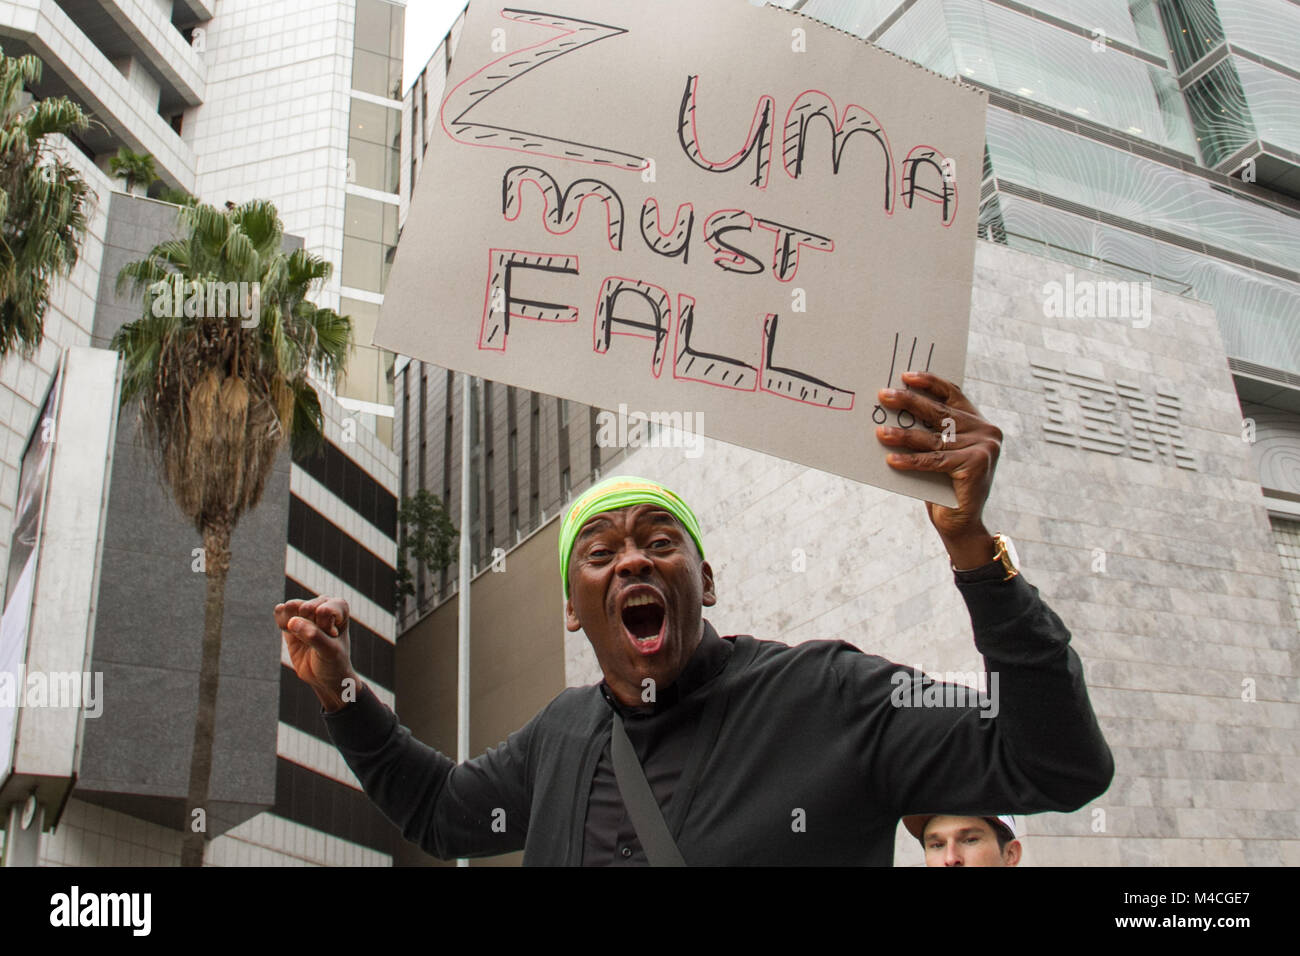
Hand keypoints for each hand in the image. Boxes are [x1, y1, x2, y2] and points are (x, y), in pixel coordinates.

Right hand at [274, 596, 361, 711]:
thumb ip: (314, 636)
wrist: (324, 677)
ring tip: (299, 636)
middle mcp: (323, 605)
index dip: (324, 627)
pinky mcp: (291, 620)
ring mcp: (306, 612)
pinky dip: (281, 622)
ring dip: (291, 621)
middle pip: (306, 608)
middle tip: (314, 641)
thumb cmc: (333, 661)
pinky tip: (287, 631)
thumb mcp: (329, 652)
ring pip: (291, 607)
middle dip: (307, 627)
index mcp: (339, 607)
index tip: (332, 637)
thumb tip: (292, 621)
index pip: (325, 610)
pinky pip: (280, 612)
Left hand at [876, 371, 1000, 566]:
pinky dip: (911, 461)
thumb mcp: (938, 453)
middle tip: (884, 395)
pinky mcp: (976, 465)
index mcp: (977, 422)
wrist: (962, 524)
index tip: (905, 376)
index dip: (929, 383)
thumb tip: (891, 413)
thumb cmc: (943, 486)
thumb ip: (927, 433)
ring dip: (903, 434)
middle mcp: (985, 431)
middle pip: (940, 412)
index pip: (952, 394)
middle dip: (909, 402)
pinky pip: (934, 461)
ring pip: (934, 438)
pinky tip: (891, 459)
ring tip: (880, 432)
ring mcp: (984, 448)